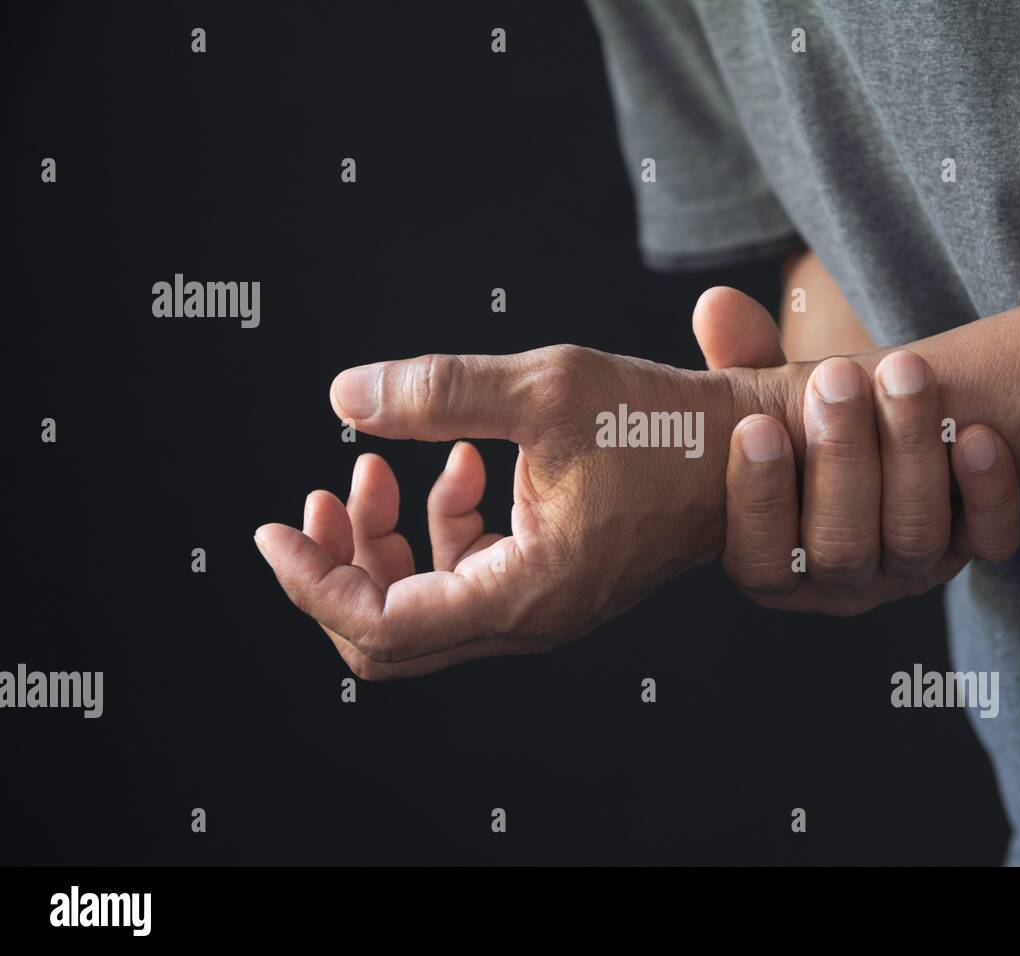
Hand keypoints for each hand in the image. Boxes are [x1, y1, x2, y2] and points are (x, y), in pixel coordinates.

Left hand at [256, 345, 796, 677]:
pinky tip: (456, 463)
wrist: (740, 456)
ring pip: (422, 605)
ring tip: (376, 470)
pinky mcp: (545, 580)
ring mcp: (536, 605)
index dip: (313, 582)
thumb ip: (439, 392)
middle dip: (340, 564)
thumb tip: (347, 396)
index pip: (383, 625)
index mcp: (526, 591)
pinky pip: (464, 575)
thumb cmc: (662, 427)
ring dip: (384, 541)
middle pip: (390, 632)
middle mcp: (527, 617)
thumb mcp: (545, 390)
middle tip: (317, 498)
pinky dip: (439, 525)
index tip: (274, 530)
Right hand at [693, 287, 1019, 614]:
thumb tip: (716, 305)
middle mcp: (839, 583)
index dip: (758, 498)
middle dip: (840, 458)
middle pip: (842, 547)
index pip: (763, 558)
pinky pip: (990, 540)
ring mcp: (908, 570)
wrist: (882, 430)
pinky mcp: (968, 546)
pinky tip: (978, 434)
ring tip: (904, 371)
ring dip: (911, 451)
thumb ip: (738, 362)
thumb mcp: (761, 396)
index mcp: (769, 563)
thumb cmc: (801, 422)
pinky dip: (988, 492)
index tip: (756, 426)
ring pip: (914, 535)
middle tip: (835, 376)